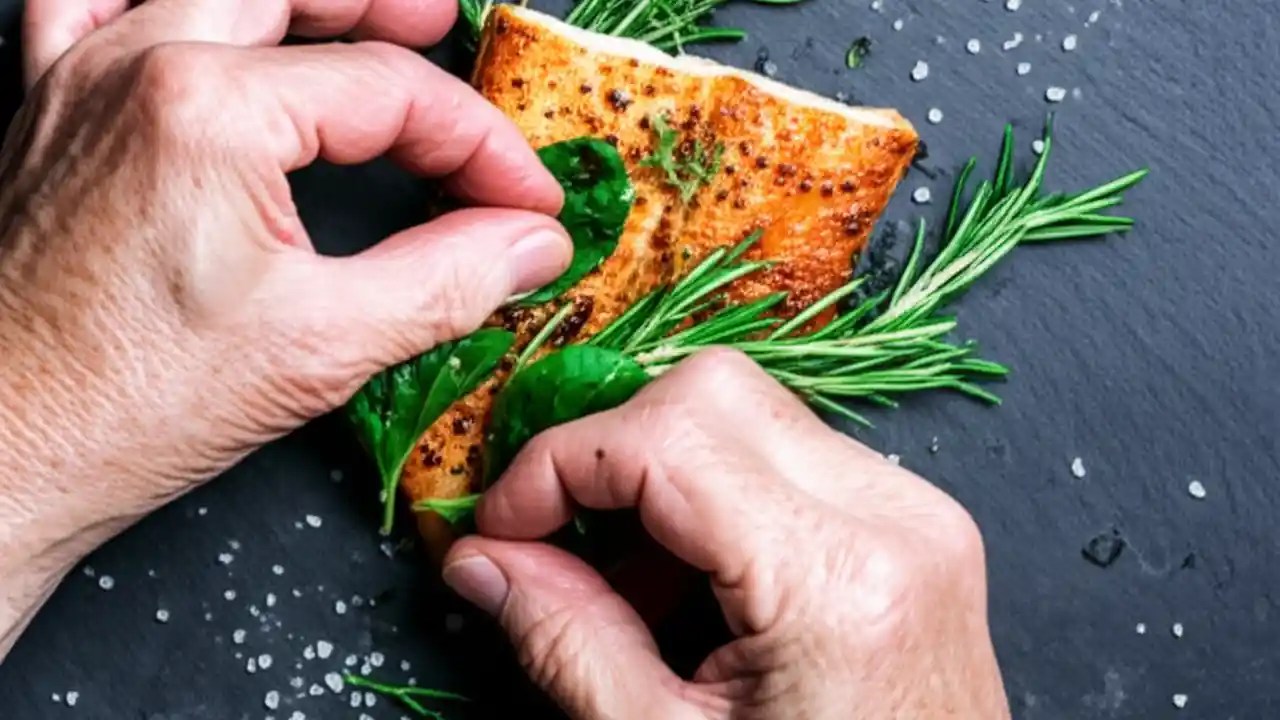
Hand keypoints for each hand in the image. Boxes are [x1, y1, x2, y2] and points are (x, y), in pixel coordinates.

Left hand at [0, 0, 569, 651]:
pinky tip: (199, 18)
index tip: (524, 201)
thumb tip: (528, 242)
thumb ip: (451, 278)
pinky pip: (89, 4)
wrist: (2, 459)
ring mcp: (81, 81)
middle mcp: (137, 68)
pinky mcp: (49, 112)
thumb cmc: (130, 409)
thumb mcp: (325, 347)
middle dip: (391, 10)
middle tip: (449, 30)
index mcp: (211, 111)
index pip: (391, 91)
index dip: (481, 145)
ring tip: (357, 13)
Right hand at [444, 350, 1009, 718]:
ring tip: (629, 584)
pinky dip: (714, 498)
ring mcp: (916, 516)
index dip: (557, 465)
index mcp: (835, 580)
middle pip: (712, 392)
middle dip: (609, 451)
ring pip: (749, 411)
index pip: (668, 437)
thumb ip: (567, 643)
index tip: (504, 524)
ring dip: (660, 475)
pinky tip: (691, 584)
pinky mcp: (912, 526)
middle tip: (554, 535)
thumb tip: (485, 561)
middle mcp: (894, 522)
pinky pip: (790, 458)